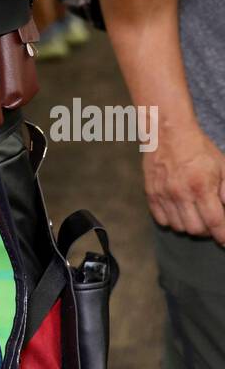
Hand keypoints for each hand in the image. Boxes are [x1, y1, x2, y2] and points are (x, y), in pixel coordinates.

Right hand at [142, 122, 224, 243]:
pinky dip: (172, 220)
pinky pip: (161, 220)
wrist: (168, 131)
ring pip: (179, 227)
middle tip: (211, 222)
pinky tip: (180, 210)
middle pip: (196, 230)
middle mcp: (180, 193)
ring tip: (196, 215)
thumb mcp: (222, 165)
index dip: (222, 236)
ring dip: (190, 226)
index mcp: (201, 186)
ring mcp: (163, 194)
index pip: (214, 223)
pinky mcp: (151, 193)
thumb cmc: (198, 148)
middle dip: (207, 230)